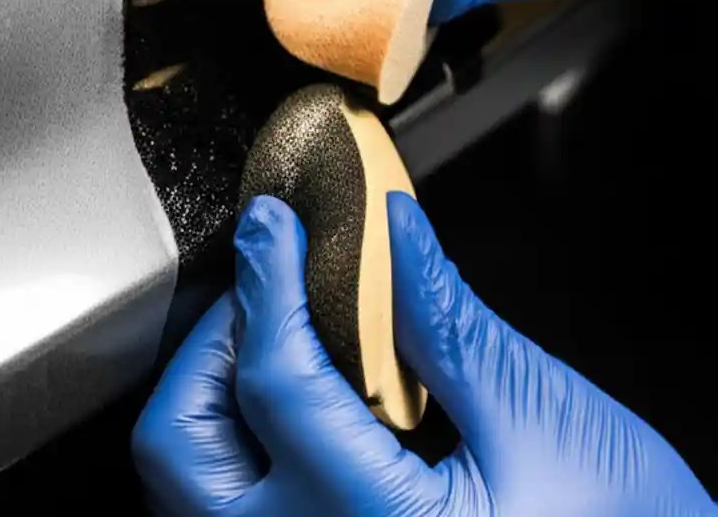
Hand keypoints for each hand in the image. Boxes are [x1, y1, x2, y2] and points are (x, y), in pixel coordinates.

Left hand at [132, 193, 717, 515]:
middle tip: (264, 295)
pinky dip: (236, 449)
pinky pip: (228, 511)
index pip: (275, 381)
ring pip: (185, 488)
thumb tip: (393, 231)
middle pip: (180, 446)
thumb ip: (445, 322)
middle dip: (209, 351)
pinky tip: (285, 410)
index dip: (267, 284)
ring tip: (272, 345)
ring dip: (211, 402)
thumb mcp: (537, 418)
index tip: (270, 229)